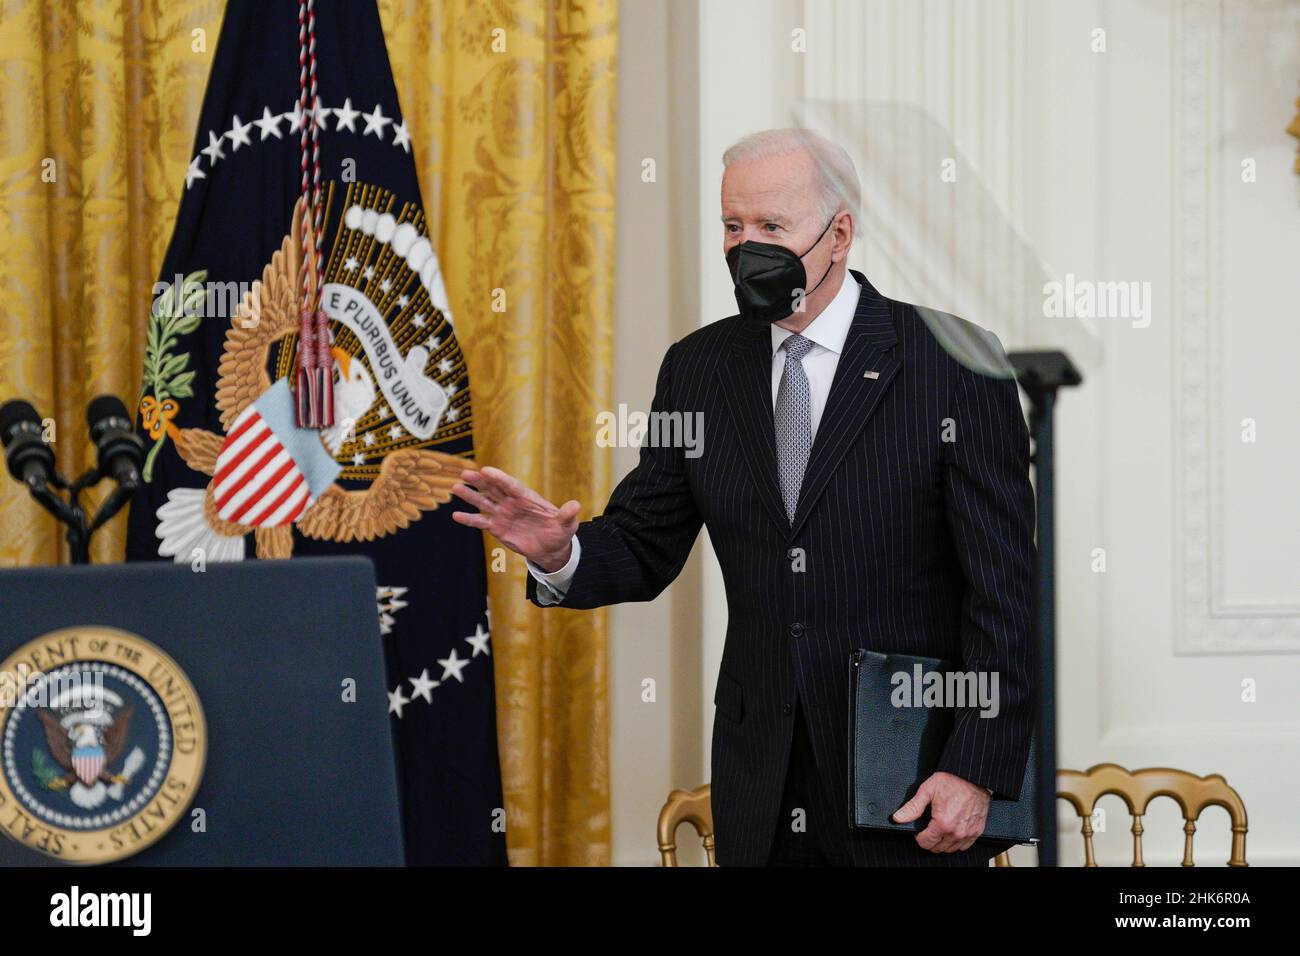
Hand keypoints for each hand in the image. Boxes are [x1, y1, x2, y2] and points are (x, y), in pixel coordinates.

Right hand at [450, 466, 580, 571]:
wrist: (551, 548)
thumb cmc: (560, 532)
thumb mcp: (567, 524)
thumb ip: (567, 515)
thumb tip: (576, 505)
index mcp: (527, 498)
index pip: (511, 485)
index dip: (499, 478)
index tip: (486, 470)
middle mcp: (512, 502)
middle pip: (494, 489)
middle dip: (480, 481)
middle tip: (465, 473)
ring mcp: (503, 514)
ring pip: (484, 502)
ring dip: (471, 495)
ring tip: (456, 488)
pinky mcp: (497, 527)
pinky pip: (481, 522)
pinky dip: (469, 519)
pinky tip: (456, 515)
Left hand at [890, 771, 989, 852]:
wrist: (973, 777)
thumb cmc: (952, 781)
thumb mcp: (927, 790)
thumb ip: (912, 807)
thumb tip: (898, 818)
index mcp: (942, 823)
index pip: (926, 843)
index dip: (919, 837)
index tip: (920, 830)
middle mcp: (956, 832)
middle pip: (937, 848)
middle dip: (930, 840)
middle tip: (929, 827)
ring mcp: (968, 833)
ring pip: (950, 849)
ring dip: (943, 842)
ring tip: (940, 828)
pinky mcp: (977, 831)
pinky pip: (964, 846)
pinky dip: (957, 842)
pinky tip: (952, 831)